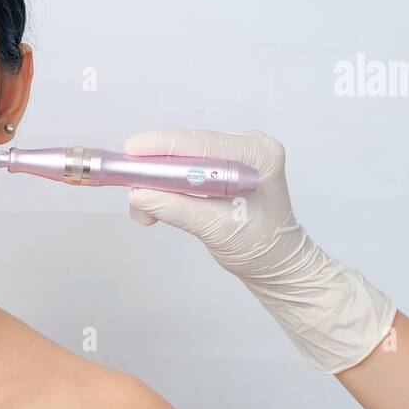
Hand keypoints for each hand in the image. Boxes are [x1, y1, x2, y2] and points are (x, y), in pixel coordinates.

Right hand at [124, 128, 396, 374]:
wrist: (279, 266)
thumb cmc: (259, 250)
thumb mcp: (215, 229)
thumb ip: (176, 209)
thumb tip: (137, 195)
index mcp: (256, 154)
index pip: (200, 142)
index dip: (160, 146)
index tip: (129, 151)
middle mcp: (249, 147)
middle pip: (188, 147)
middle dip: (155, 169)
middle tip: (131, 190)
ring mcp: (238, 156)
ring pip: (183, 159)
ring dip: (159, 182)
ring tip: (147, 210)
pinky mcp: (225, 169)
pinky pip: (188, 169)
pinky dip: (169, 187)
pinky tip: (160, 206)